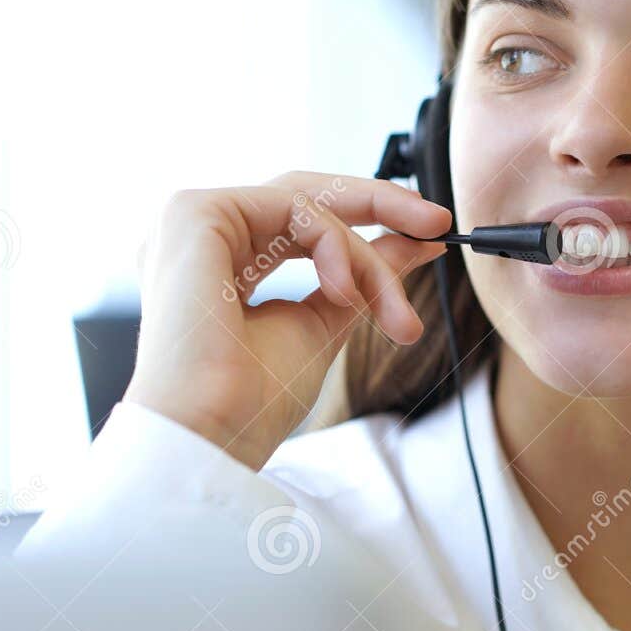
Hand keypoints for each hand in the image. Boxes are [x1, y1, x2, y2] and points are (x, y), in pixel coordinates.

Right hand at [122, 171, 451, 470]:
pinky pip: (294, 207)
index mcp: (220, 265)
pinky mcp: (195, 212)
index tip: (429, 239)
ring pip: (307, 204)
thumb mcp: (327, 322)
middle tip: (437, 224)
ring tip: (391, 311)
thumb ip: (363, 275)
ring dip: (364, 254)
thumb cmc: (251, 402)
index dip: (365, 224)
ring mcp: (193, 222)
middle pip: (304, 195)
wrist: (211, 434)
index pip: (299, 222)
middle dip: (379, 204)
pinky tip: (346, 294)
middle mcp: (202, 238)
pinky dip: (335, 245)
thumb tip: (414, 241)